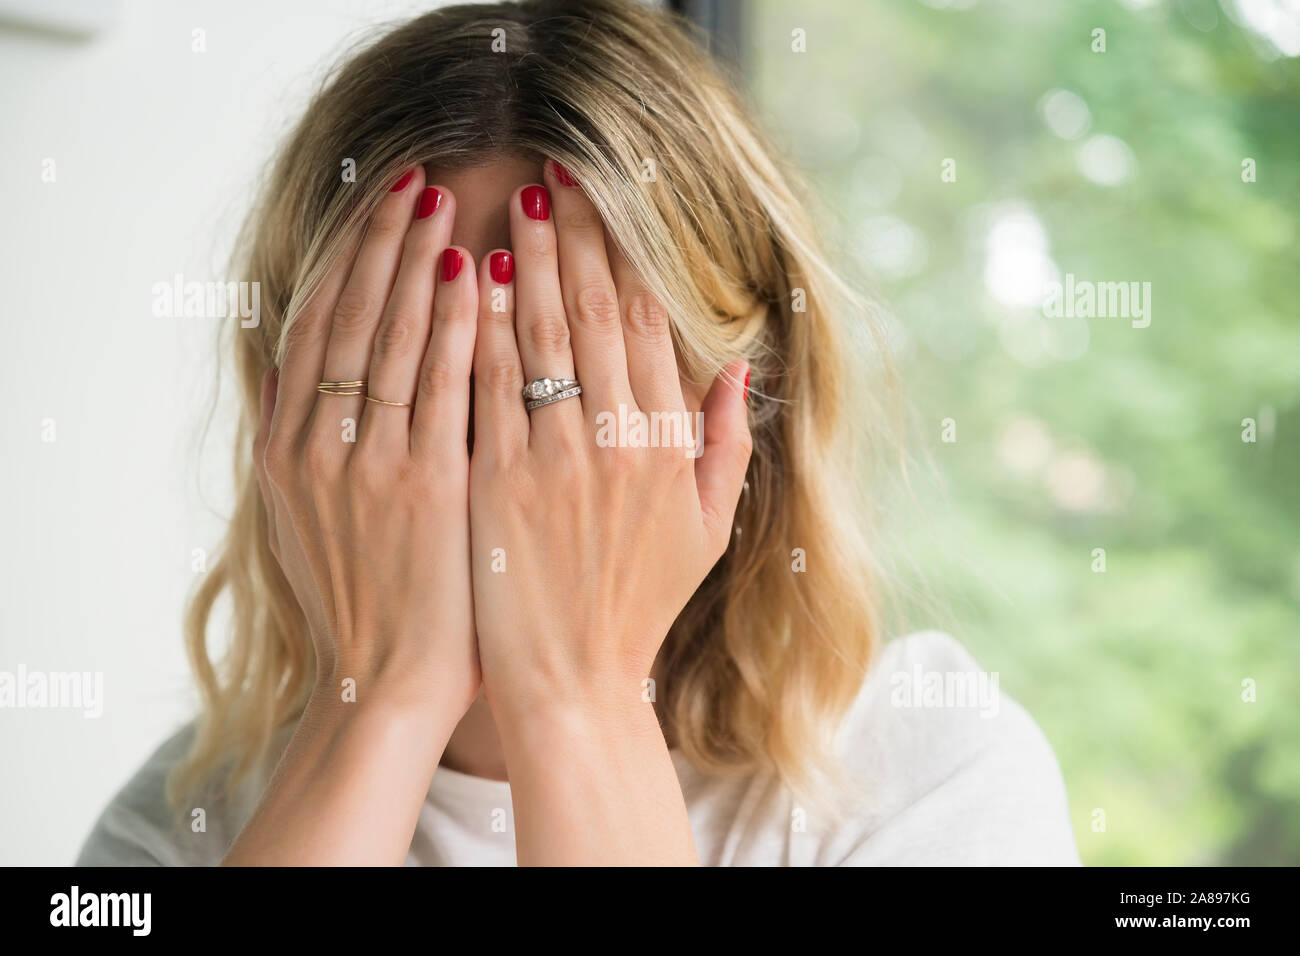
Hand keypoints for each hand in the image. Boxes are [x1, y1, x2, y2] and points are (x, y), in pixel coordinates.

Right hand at [253, 167, 479, 721]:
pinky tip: (477, 276)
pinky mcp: (426, 486)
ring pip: (394, 338)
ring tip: (443, 202)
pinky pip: (443, 386)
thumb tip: (312, 374)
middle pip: (352, 316)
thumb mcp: (308, 519)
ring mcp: (370, 463)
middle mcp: (318, 446)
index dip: (345, 259)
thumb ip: (310, 443)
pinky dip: (457, 327)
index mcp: (287, 449)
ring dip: (418, 262)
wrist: (386, 684)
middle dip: (382, 241)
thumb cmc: (365, 602)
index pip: (317, 326)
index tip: (373, 207)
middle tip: (412, 177)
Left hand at [468, 163, 751, 722]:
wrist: (572, 682)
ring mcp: (551, 462)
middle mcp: (613, 443)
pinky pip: (485, 390)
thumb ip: (727, 445)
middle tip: (552, 178)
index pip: (642, 325)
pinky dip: (478, 334)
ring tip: (509, 210)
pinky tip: (467, 287)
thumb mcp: (707, 531)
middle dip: (570, 238)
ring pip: (535, 339)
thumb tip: (734, 367)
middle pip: (588, 315)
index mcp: (667, 447)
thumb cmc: (641, 606)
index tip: (604, 206)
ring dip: (522, 267)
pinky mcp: (495, 484)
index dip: (620, 256)